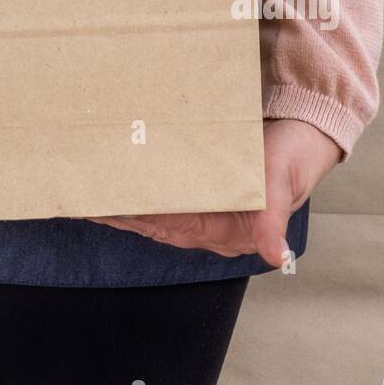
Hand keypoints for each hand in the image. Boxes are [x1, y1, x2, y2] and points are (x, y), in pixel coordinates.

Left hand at [90, 118, 342, 268]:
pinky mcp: (199, 184)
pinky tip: (113, 176)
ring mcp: (202, 205)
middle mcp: (209, 225)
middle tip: (78, 196)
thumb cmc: (293, 158)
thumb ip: (273, 218)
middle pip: (153, 221)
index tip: (103, 209)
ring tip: (85, 188)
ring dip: (121, 200)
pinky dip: (137, 185)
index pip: (170, 228)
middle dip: (117, 211)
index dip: (135, 219)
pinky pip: (161, 189)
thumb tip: (275, 253)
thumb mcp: (281, 184)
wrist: (304, 131)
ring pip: (152, 208)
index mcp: (227, 231)